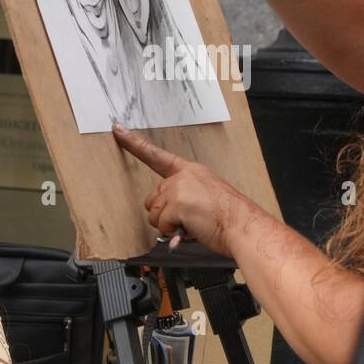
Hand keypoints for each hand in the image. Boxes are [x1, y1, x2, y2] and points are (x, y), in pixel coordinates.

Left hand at [113, 124, 258, 257]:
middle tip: (187, 220)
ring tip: (192, 224)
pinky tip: (191, 229)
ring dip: (168, 225)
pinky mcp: (177, 202)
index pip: (157, 155)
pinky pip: (161, 225)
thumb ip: (183, 197)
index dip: (134, 143)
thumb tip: (165, 216)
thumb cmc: (228, 218)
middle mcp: (183, 176)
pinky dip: (172, 233)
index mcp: (190, 171)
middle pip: (152, 199)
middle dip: (164, 215)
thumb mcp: (204, 197)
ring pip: (154, 214)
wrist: (244, 227)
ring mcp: (179, 187)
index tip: (118, 130)